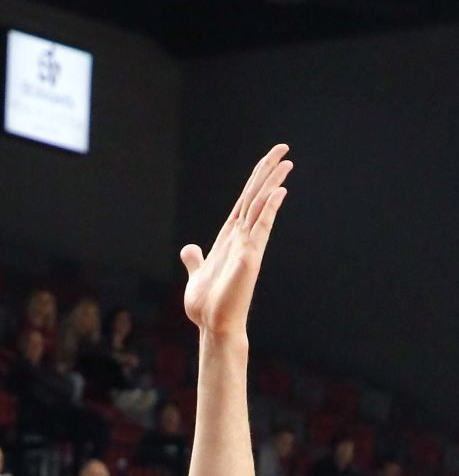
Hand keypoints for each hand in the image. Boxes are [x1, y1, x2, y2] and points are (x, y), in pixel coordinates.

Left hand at [181, 144, 291, 337]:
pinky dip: (270, 210)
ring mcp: (247, 246)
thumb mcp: (197, 275)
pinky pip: (261, 228)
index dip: (255, 180)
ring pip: (261, 207)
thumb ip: (195, 259)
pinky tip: (279, 192)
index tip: (269, 161)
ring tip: (287, 163)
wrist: (213, 326)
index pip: (244, 201)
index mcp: (229, 237)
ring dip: (273, 184)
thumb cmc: (207, 305)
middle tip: (284, 149)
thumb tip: (189, 248)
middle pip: (256, 197)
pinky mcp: (249, 257)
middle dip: (268, 172)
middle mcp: (241, 238)